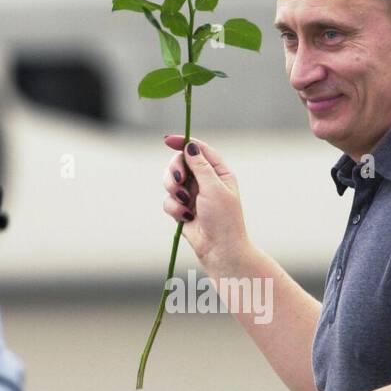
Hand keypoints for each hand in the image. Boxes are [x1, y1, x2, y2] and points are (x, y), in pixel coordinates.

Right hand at [162, 135, 250, 272]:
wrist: (219, 249)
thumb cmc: (223, 219)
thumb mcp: (213, 188)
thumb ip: (200, 166)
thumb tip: (190, 146)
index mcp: (218, 173)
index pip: (199, 150)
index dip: (183, 143)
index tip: (167, 141)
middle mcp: (205, 181)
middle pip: (180, 163)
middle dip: (175, 171)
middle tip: (179, 180)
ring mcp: (192, 195)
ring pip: (170, 182)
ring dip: (173, 191)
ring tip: (184, 203)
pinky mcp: (182, 209)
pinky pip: (168, 201)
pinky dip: (174, 208)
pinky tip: (186, 218)